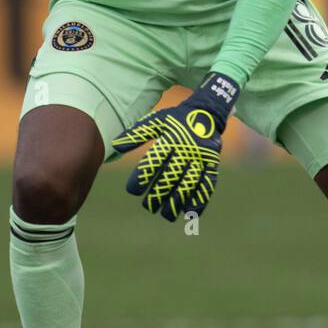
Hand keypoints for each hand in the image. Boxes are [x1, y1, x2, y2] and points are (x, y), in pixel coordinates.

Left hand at [112, 73, 239, 221]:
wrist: (207, 112)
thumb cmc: (176, 120)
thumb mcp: (156, 121)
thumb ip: (136, 134)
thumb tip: (115, 146)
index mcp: (171, 138)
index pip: (154, 161)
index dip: (142, 177)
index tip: (132, 191)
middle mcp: (187, 148)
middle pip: (171, 175)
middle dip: (159, 193)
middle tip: (148, 206)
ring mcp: (201, 157)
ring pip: (189, 183)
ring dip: (178, 201)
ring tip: (166, 215)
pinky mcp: (212, 164)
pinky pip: (207, 184)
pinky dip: (199, 200)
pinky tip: (189, 213)